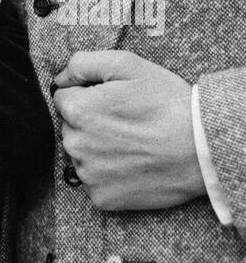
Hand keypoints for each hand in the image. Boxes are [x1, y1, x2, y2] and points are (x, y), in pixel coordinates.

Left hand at [52, 50, 205, 210]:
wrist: (202, 148)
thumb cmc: (166, 103)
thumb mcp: (126, 64)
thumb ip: (83, 63)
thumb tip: (60, 78)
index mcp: (76, 110)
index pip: (64, 98)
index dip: (90, 95)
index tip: (115, 101)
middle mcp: (74, 145)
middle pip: (71, 127)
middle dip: (92, 122)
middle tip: (127, 122)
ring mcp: (88, 175)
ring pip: (83, 155)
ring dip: (99, 149)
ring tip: (134, 144)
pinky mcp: (102, 199)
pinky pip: (96, 182)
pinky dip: (110, 175)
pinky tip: (134, 165)